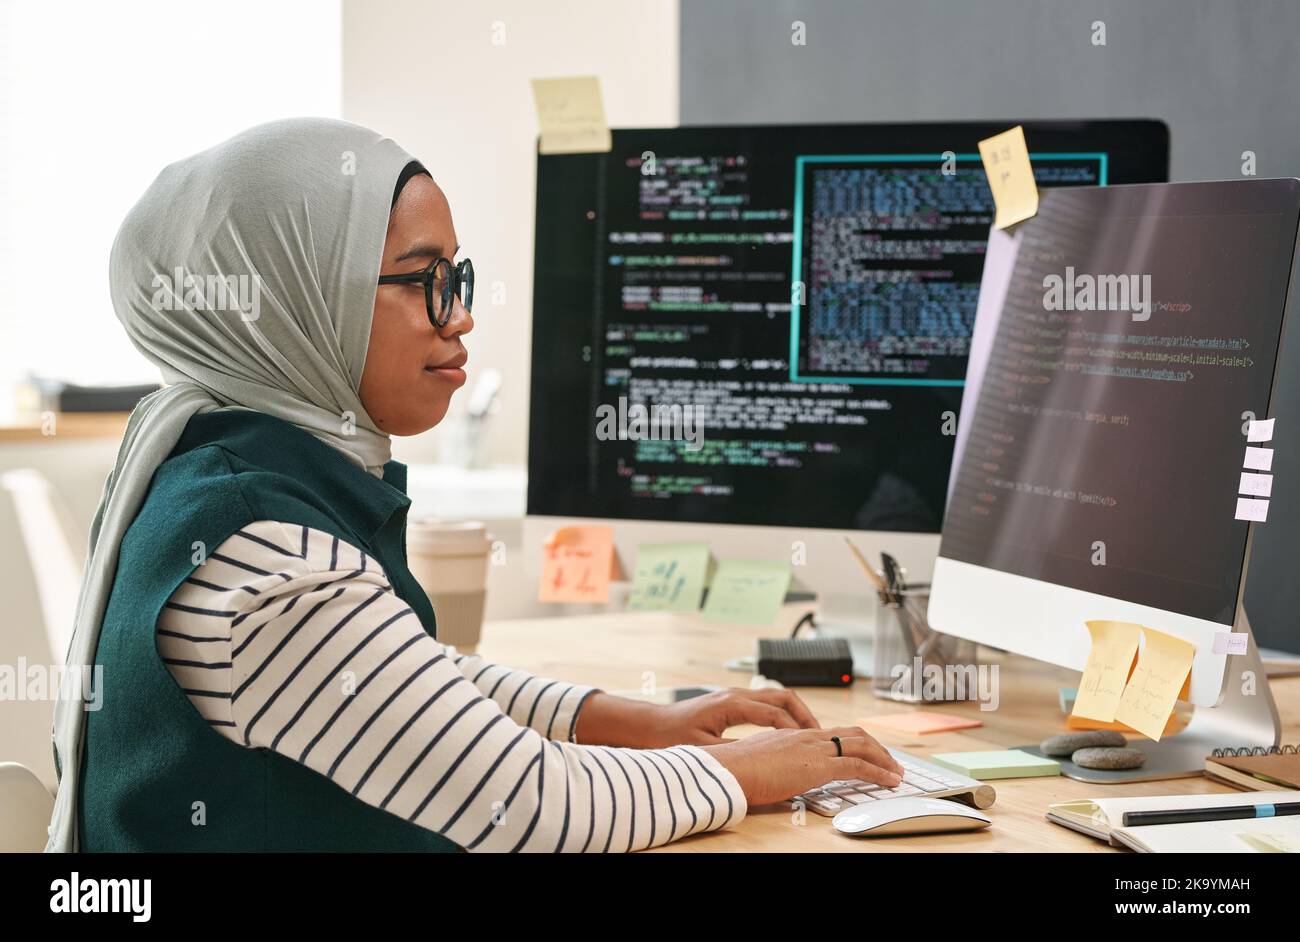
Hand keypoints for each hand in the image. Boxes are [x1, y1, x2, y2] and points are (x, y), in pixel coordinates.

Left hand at [574, 687, 819, 749]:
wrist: (648, 725)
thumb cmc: (669, 735)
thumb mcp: (702, 750)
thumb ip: (732, 754)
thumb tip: (757, 762)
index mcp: (731, 704)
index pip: (775, 713)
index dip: (796, 729)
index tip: (812, 744)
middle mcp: (736, 695)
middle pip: (783, 697)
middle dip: (805, 715)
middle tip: (822, 736)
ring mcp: (735, 696)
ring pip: (777, 697)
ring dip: (796, 714)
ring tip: (812, 734)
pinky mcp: (732, 703)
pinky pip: (766, 704)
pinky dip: (782, 715)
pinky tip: (787, 734)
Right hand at [701, 727, 904, 806]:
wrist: (727, 769)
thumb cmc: (733, 769)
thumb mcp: (757, 760)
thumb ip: (771, 763)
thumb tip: (775, 774)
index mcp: (791, 734)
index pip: (830, 733)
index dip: (851, 742)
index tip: (863, 753)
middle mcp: (806, 736)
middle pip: (851, 734)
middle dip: (875, 747)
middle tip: (889, 762)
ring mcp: (814, 749)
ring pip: (861, 745)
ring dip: (883, 759)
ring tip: (896, 772)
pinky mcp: (819, 766)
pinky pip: (858, 766)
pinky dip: (879, 772)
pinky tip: (890, 782)